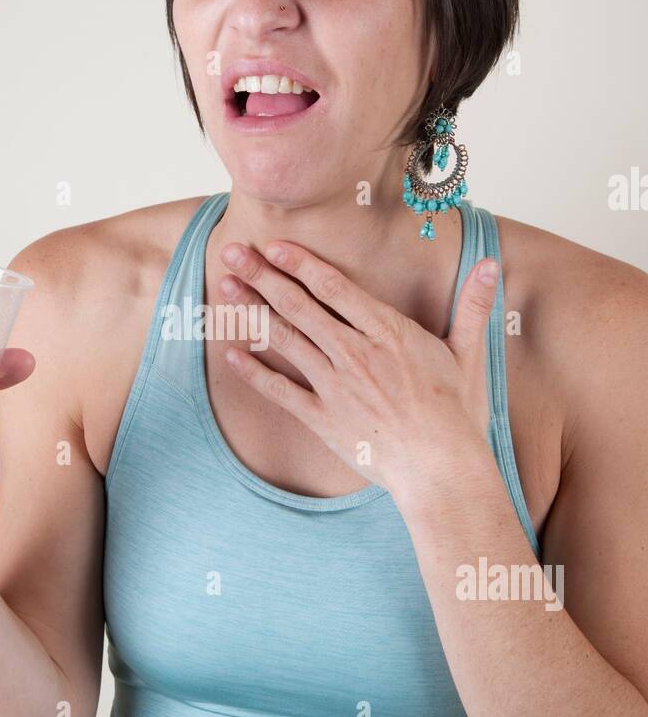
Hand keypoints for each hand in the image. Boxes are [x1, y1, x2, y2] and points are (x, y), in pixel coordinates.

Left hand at [217, 239, 499, 498]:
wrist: (442, 470)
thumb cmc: (458, 416)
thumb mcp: (469, 355)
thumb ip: (472, 306)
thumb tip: (492, 263)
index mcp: (389, 334)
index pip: (336, 289)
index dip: (302, 264)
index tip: (276, 245)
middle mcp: (356, 354)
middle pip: (301, 307)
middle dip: (263, 276)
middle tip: (233, 252)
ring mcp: (337, 387)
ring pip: (286, 341)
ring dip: (252, 312)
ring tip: (224, 288)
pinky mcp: (324, 420)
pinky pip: (282, 393)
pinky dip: (256, 373)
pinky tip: (231, 355)